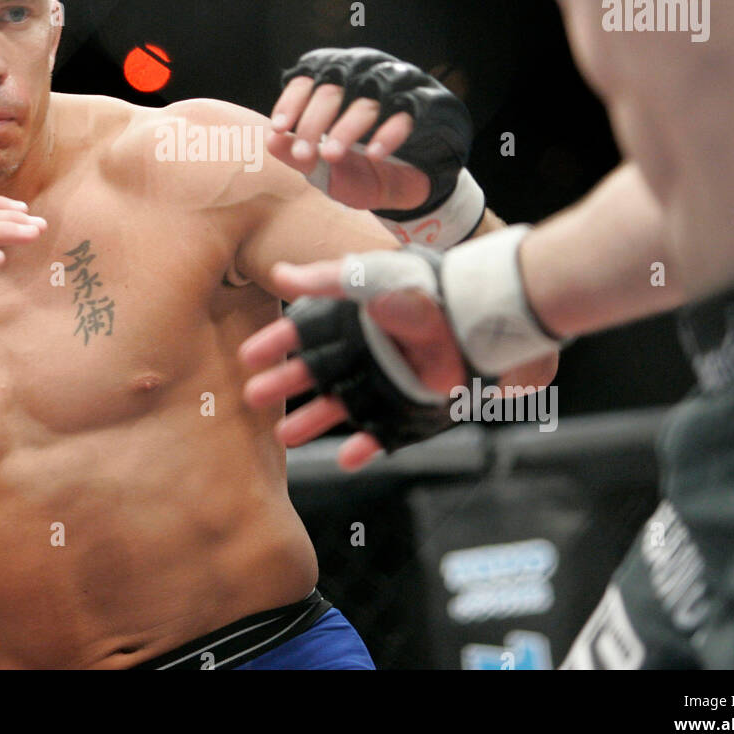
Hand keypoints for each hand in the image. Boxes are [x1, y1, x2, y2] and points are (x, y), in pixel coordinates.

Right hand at [239, 257, 558, 469]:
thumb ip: (327, 278)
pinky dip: (366, 448)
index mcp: (358, 320)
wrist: (485, 315)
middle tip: (251, 396)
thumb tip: (279, 273)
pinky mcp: (418, 410)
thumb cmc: (429, 290)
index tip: (248, 355)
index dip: (277, 343)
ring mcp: (393, 383)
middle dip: (283, 384)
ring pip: (343, 406)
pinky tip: (345, 459)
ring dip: (312, 421)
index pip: (307, 332)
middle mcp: (371, 352)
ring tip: (283, 434)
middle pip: (317, 373)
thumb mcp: (373, 278)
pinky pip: (387, 435)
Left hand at [269, 72, 428, 211]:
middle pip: (333, 89)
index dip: (292, 101)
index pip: (308, 78)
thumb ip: (297, 154)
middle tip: (303, 155)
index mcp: (336, 83)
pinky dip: (388, 134)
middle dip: (314, 124)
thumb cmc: (359, 169)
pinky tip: (374, 156)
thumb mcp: (324, 169)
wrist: (409, 187)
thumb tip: (269, 140)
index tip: (280, 128)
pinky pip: (406, 114)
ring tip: (331, 156)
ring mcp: (398, 88)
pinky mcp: (427, 105)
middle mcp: (365, 76)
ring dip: (346, 129)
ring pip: (367, 101)